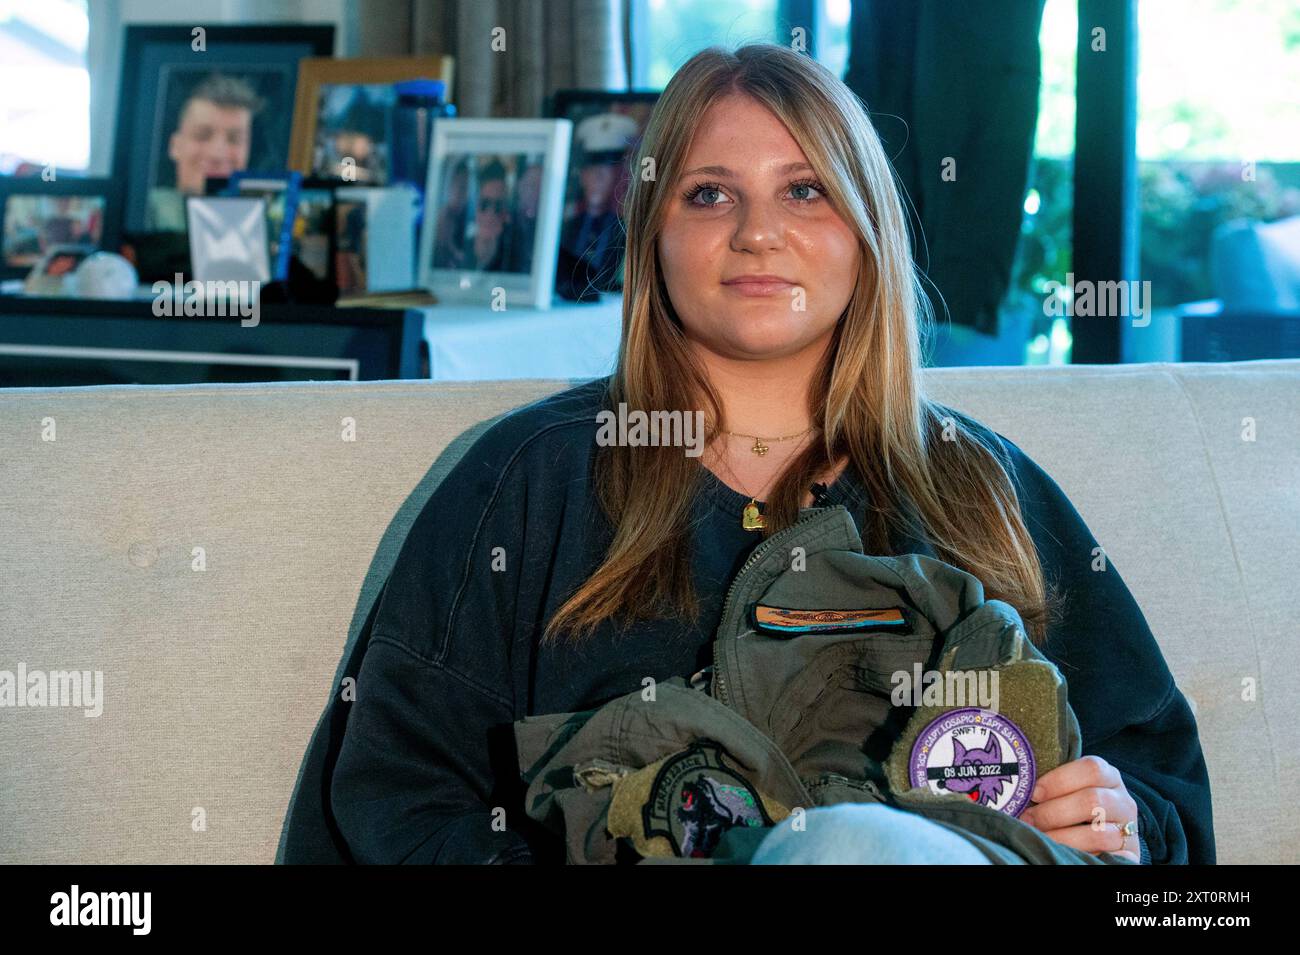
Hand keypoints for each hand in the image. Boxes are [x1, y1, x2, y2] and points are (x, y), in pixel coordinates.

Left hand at [1018, 754, 1139, 861]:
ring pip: (1098, 834)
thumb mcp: (1069, 790)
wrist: (1106, 833)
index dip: (1059, 780)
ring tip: (1040, 839)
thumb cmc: (1075, 805)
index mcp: (1109, 777)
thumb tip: (1016, 787)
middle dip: (1053, 812)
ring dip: (1062, 838)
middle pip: (1092, 800)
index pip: (1092, 769)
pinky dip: (1088, 857)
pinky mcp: (1130, 855)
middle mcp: (1123, 801)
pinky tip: (1067, 855)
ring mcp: (1129, 830)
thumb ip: (1052, 786)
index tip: (1034, 793)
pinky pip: (1112, 859)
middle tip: (1028, 820)